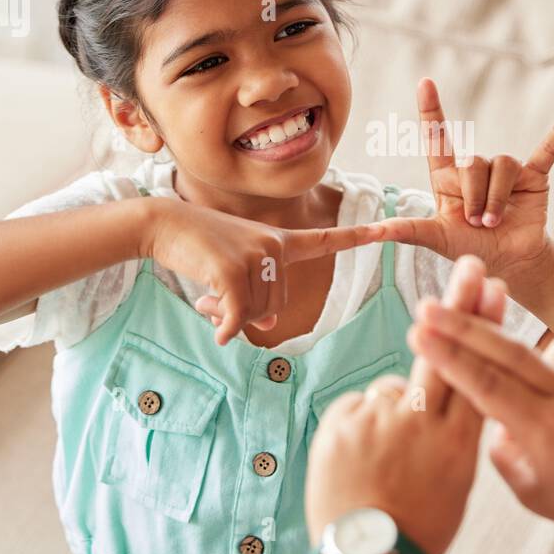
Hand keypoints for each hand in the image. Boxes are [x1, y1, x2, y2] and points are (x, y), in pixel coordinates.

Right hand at [142, 197, 383, 345]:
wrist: (165, 224)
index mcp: (280, 241)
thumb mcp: (235, 269)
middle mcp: (274, 245)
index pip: (326, 240)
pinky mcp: (233, 270)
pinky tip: (214, 328)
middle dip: (247, 313)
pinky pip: (237, 316)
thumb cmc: (200, 247)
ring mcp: (256, 256)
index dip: (358, 237)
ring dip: (229, 317)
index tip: (389, 229)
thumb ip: (258, 292)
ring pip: (256, 314)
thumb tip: (269, 324)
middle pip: (277, 305)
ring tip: (207, 299)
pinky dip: (224, 328)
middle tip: (215, 302)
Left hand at [306, 256, 502, 553]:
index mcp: (461, 441)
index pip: (479, 369)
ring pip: (395, 388)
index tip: (494, 288)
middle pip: (446, 351)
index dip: (486, 325)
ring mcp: (383, 419)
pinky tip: (361, 459)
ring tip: (385, 461)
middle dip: (459, 304)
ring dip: (393, 413)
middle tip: (468, 265)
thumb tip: (459, 396)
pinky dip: (362, 424)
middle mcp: (426, 423)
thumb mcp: (457, 481)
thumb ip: (459, 434)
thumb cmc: (419, 524)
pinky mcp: (345, 421)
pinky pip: (360, 405)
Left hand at [373, 78, 553, 281]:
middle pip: (472, 161)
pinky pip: (547, 151)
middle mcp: (477, 167)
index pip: (438, 138)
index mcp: (449, 177)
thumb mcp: (436, 239)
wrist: (508, 262)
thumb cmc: (470, 247)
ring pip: (500, 165)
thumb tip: (372, 232)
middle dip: (473, 195)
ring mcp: (507, 171)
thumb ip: (407, 230)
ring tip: (494, 222)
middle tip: (475, 221)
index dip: (431, 110)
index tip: (425, 83)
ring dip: (496, 197)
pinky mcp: (534, 177)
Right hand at [409, 291, 553, 546]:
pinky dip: (547, 368)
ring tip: (516, 386)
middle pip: (505, 350)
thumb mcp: (534, 492)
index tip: (418, 333)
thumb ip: (501, 449)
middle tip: (428, 304)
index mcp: (547, 432)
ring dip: (506, 352)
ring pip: (533, 351)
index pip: (485, 386)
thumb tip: (485, 411)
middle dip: (462, 324)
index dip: (448, 357)